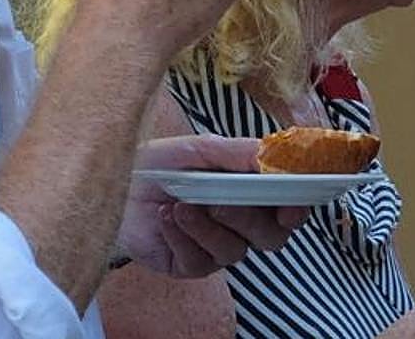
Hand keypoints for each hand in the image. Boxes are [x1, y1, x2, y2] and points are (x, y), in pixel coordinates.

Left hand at [118, 134, 307, 277]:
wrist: (117, 184)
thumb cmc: (162, 163)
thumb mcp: (202, 148)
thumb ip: (240, 153)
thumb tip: (275, 154)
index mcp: (253, 192)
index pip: (290, 207)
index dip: (297, 208)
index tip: (290, 205)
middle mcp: (241, 223)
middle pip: (271, 236)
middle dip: (248, 219)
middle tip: (220, 201)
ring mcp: (216, 247)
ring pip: (234, 251)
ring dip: (208, 227)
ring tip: (182, 205)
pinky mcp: (190, 265)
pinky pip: (200, 261)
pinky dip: (183, 236)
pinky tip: (166, 217)